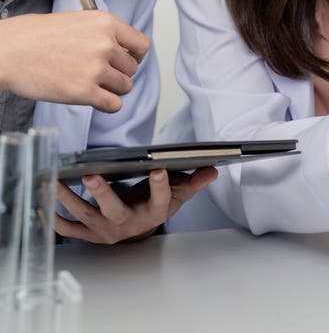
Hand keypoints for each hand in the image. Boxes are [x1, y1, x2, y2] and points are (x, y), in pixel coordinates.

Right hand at [0, 11, 149, 111]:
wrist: (9, 51)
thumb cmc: (33, 35)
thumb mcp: (75, 20)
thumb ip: (100, 32)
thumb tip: (117, 48)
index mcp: (105, 22)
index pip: (141, 45)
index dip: (135, 56)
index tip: (130, 61)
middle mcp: (105, 44)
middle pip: (132, 68)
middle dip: (119, 73)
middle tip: (102, 74)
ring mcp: (96, 69)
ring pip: (124, 87)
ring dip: (112, 89)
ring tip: (94, 85)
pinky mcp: (84, 92)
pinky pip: (113, 105)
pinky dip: (107, 105)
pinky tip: (95, 99)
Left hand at [54, 167, 217, 243]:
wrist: (138, 232)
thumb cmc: (154, 206)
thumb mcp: (177, 195)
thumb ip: (193, 181)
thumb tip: (213, 169)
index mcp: (152, 212)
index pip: (160, 199)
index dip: (159, 185)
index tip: (158, 168)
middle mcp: (127, 224)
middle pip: (114, 210)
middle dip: (102, 192)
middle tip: (92, 174)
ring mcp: (105, 230)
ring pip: (84, 216)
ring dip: (68, 199)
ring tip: (55, 180)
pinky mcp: (88, 233)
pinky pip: (67, 229)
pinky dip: (52, 217)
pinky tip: (42, 201)